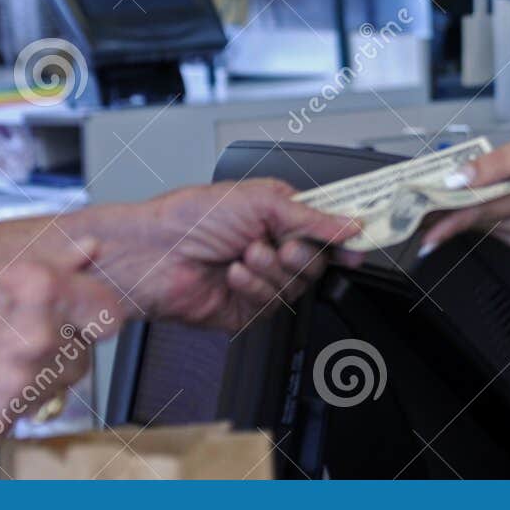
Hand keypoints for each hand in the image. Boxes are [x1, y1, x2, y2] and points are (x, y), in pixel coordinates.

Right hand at [0, 246, 121, 452]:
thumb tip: (90, 252)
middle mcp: (33, 343)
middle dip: (58, 347)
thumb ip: (49, 263)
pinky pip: (14, 420)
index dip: (91, 313)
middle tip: (14, 335)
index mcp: (37, 292)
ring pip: (52, 393)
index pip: (107, 314)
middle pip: (83, 357)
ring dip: (30, 380)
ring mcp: (11, 391)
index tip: (79, 315)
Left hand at [104, 180, 360, 332]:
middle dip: (301, 253)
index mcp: (276, 213)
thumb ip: (311, 217)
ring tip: (245, 254)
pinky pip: (273, 305)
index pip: (324, 226)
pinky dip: (255, 287)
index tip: (358, 241)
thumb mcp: (258, 201)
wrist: (151, 254)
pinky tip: (234, 274)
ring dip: (272, 269)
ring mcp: (260, 278)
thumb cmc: (188, 216)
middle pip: (318, 260)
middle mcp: (271, 245)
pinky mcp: (248, 308)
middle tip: (281, 243)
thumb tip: (351, 224)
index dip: (343, 235)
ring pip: (297, 285)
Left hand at [417, 128, 509, 253]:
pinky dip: (473, 208)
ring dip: (455, 206)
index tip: (418, 222)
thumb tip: (459, 176)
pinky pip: (486, 222)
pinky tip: (474, 195)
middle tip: (411, 199)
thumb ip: (497, 161)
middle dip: (439, 208)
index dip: (444, 217)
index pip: (478, 210)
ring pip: (475, 220)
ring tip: (438, 190)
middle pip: (471, 217)